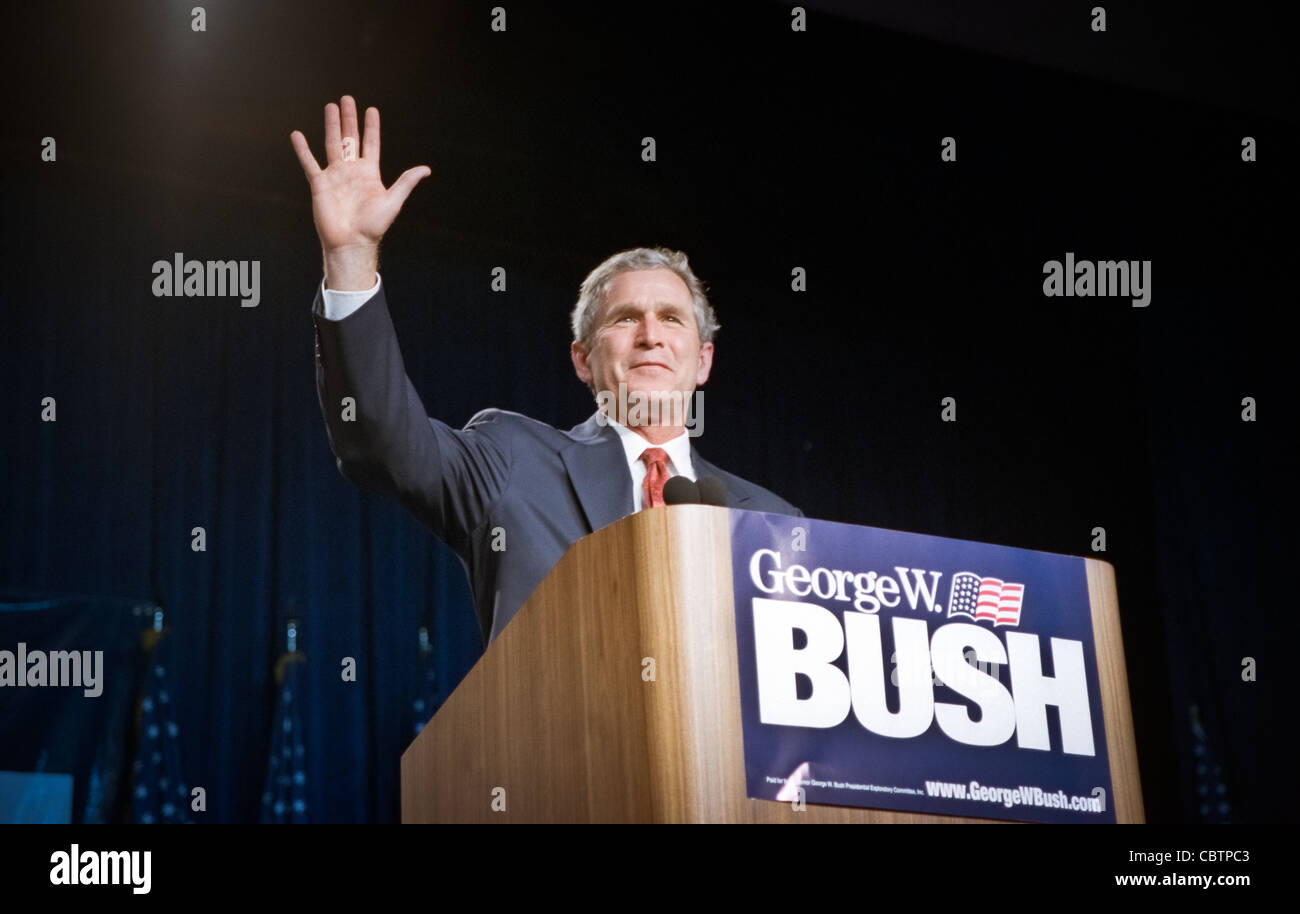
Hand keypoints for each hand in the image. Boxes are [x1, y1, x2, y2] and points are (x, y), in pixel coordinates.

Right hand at [290, 95, 430, 289]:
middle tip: (347, 99)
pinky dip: (303, 149)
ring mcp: (335, 176)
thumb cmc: (373, 226)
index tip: (372, 110)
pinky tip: (297, 135)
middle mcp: (352, 171)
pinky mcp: (320, 184)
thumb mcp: (393, 201)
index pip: (371, 144)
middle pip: (350, 138)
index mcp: (370, 173)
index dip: (372, 127)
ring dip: (330, 125)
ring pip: (332, 144)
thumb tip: (426, 169)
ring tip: (330, 106)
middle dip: (349, 119)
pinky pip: (309, 163)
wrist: (351, 242)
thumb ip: (406, 182)